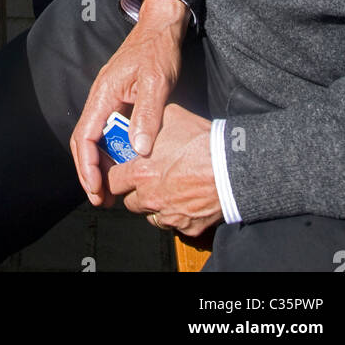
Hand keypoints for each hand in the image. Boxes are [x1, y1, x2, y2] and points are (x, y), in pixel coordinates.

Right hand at [70, 0, 188, 204]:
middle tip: (102, 200)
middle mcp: (100, 98)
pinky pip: (107, 131)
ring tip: (111, 191)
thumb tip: (138, 149)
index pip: (85, 137)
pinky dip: (110, 152)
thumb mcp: (157, 81)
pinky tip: (123, 165)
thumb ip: (147, 114)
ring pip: (94, 138)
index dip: (88, 167)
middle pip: (84, 142)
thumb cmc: (158, 50)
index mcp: (104, 94)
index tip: (97, 190)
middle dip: (89, 173)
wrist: (161, 26)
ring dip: (99, 166)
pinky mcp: (119, 100)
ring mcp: (108, 99)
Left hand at [107, 103, 222, 237]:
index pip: (113, 181)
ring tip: (166, 189)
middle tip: (145, 179)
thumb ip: (152, 120)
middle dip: (134, 191)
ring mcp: (168, 215)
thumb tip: (146, 117)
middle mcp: (150, 198)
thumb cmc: (201, 142)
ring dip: (153, 204)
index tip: (123, 170)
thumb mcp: (172, 117)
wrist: (232, 168)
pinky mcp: (187, 228)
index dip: (117, 175)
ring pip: (150, 215)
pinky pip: (173, 224)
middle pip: (129, 201)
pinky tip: (185, 200)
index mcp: (140, 173)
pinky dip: (175, 214)